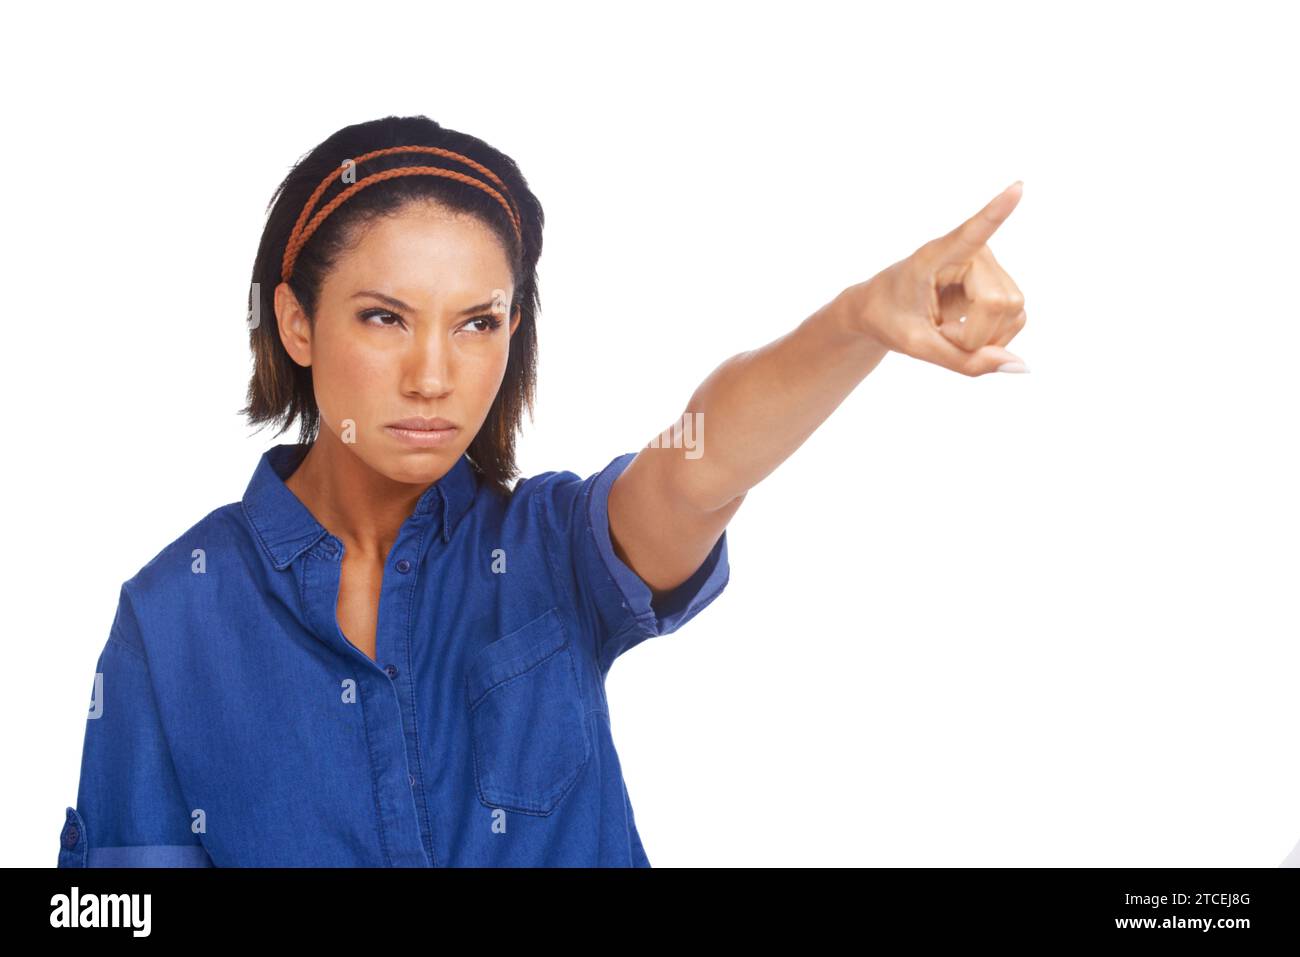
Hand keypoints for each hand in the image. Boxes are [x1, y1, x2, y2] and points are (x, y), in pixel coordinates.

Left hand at [841, 181, 1028, 375]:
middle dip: (973, 335)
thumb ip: (963, 360)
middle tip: (940, 335)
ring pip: (1013, 312)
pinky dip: (993, 338)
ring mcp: (991, 265)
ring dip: (983, 338)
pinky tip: (966, 332)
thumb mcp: (916, 345)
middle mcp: (972, 252)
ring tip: (948, 331)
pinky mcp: (1002, 283)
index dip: (995, 214)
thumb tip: (1021, 366)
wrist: (881, 310)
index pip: (970, 232)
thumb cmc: (890, 318)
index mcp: (935, 256)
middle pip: (998, 303)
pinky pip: (1016, 319)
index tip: (1017, 188)